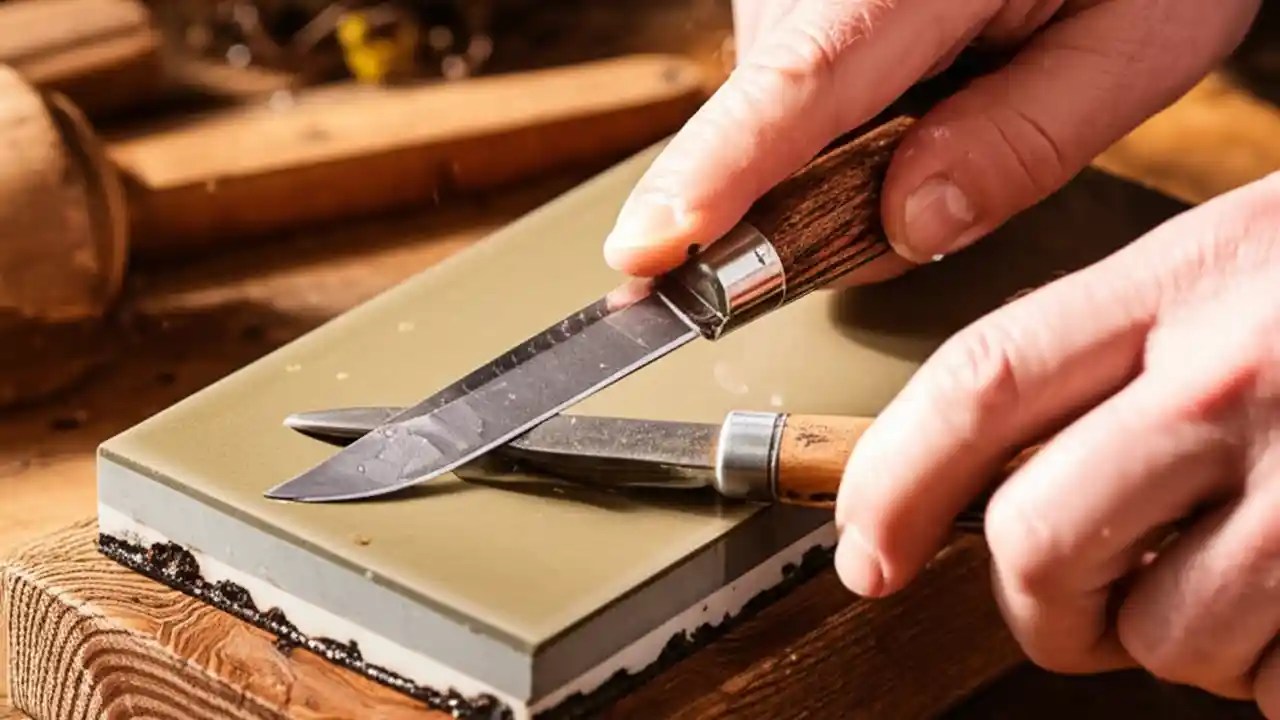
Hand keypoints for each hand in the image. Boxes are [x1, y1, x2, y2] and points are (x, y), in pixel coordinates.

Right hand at [601, 0, 1258, 278]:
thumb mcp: (1143, 38)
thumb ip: (1026, 140)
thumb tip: (907, 224)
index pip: (801, 85)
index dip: (722, 176)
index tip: (655, 248)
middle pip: (774, 128)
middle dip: (825, 205)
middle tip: (938, 198)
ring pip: (777, 125)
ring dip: (842, 166)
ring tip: (950, 112)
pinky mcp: (791, 8)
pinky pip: (787, 102)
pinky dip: (838, 135)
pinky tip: (911, 101)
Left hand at [834, 173, 1279, 715]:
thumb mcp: (1239, 265)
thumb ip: (1122, 357)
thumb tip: (996, 481)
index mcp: (1190, 278)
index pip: (982, 382)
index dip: (895, 479)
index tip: (867, 553)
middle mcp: (1245, 375)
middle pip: (1041, 539)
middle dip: (1037, 608)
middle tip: (1073, 607)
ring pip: (1165, 635)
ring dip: (1178, 641)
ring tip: (1246, 578)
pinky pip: (1272, 681)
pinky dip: (1270, 671)